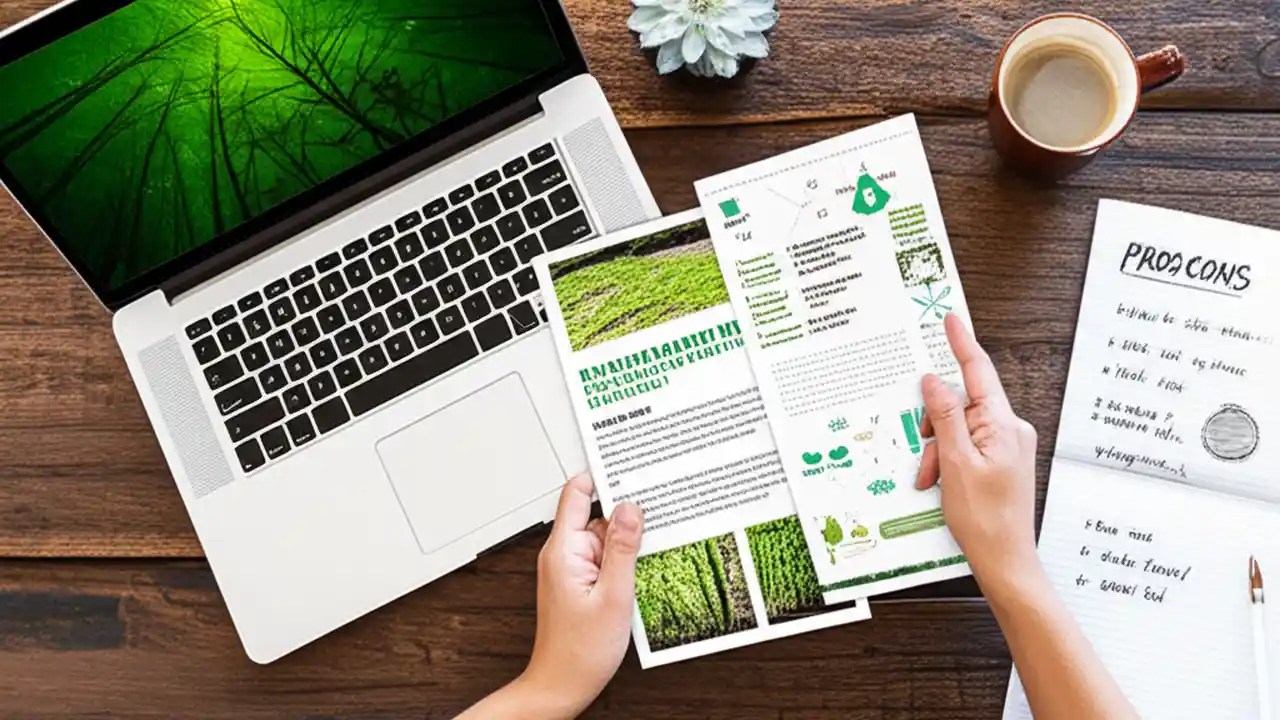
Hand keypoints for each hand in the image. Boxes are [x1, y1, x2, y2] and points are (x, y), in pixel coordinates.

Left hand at [523, 474, 643, 716]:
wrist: (562, 685)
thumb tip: (631, 508)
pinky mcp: (580, 582)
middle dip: (625, 516)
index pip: (576, 493)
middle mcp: (562, 554)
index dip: (602, 476)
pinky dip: (622, 562)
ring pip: (605, 538)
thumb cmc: (580, 651)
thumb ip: (623, 548)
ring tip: (646, 561)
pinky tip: (637, 577)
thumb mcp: (614, 595)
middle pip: (596, 515)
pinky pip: (604, 559)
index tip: (628, 467)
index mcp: (563, 550)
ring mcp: (570, 568)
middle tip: (654, 521)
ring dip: (627, 544)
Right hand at [915, 314, 1038, 588]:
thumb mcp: (955, 463)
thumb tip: (934, 380)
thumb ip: (943, 417)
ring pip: (959, 429)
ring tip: (933, 480)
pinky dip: (948, 461)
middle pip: (961, 406)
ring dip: (939, 450)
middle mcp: (1010, 430)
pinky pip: (967, 447)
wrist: (1006, 561)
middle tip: (925, 457)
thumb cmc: (984, 519)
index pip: (978, 372)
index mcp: (1003, 425)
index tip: (950, 319)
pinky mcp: (1001, 462)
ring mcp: (1007, 446)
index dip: (961, 343)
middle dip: (935, 428)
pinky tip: (941, 483)